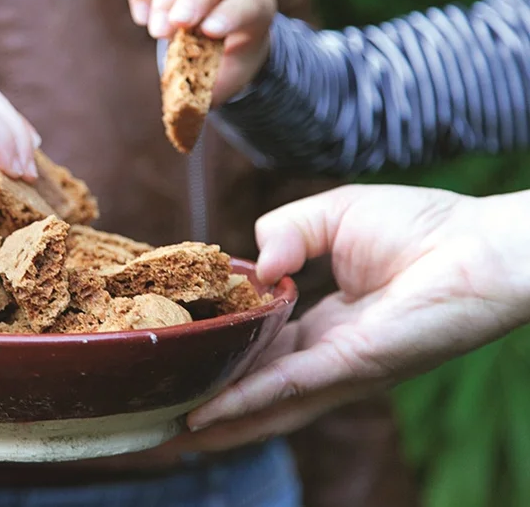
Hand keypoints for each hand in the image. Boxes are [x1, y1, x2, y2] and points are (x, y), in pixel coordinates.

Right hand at [127, 0, 276, 103]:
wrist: (217, 49)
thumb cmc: (222, 70)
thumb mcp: (222, 85)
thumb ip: (204, 95)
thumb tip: (181, 121)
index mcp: (255, 9)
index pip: (248, 1)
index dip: (230, 13)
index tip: (210, 32)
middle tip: (171, 29)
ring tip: (154, 31)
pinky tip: (139, 16)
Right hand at [183, 184, 529, 450]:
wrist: (483, 245)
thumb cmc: (423, 225)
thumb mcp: (332, 214)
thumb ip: (284, 230)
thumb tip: (254, 269)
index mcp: (328, 321)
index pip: (263, 345)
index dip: (222, 348)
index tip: (182, 347)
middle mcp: (330, 353)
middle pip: (259, 385)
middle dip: (213, 401)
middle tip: (162, 411)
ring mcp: (340, 365)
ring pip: (266, 401)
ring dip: (220, 418)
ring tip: (171, 430)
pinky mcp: (352, 366)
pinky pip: (287, 387)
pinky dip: (244, 402)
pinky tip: (206, 414)